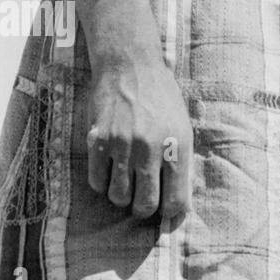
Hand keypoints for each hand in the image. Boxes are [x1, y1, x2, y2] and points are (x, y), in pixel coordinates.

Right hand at [87, 52, 192, 221]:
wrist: (130, 67)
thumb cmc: (161, 97)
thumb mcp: (182, 125)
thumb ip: (180, 160)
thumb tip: (178, 199)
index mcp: (177, 146)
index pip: (176, 199)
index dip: (172, 212)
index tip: (167, 210)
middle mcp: (150, 149)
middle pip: (145, 205)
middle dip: (145, 208)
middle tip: (144, 199)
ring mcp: (122, 147)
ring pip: (118, 197)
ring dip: (123, 196)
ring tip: (127, 182)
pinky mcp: (97, 142)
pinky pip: (97, 182)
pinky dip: (103, 183)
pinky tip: (110, 170)